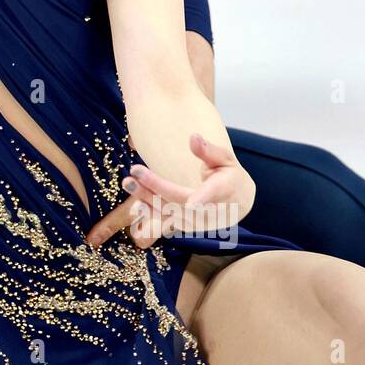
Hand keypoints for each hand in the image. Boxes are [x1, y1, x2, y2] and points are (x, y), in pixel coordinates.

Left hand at [85, 133, 254, 249]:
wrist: (236, 203)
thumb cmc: (228, 175)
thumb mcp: (224, 159)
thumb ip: (209, 151)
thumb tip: (194, 137)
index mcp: (224, 190)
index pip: (213, 194)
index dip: (203, 200)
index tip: (191, 203)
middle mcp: (211, 211)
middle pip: (181, 201)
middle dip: (156, 188)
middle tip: (133, 173)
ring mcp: (198, 222)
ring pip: (169, 212)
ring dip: (146, 199)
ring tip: (128, 184)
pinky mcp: (186, 227)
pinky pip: (165, 222)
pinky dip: (149, 214)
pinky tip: (133, 206)